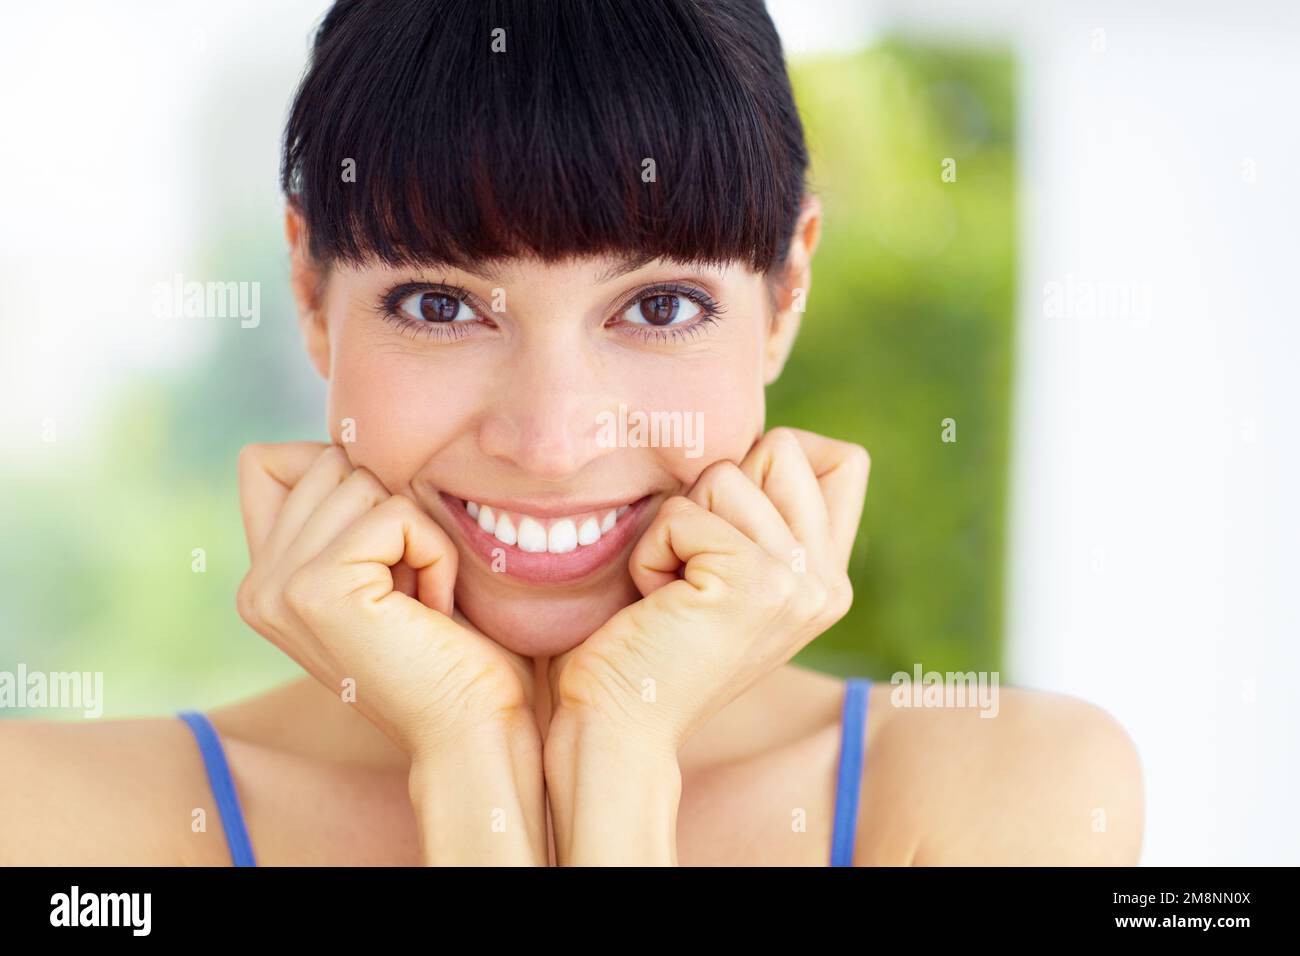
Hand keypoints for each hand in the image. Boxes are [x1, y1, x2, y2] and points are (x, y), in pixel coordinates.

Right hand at [235, 442, 536, 759]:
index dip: (336, 472)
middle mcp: (257, 585)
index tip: (385, 542)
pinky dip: (435, 553)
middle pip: (327, 461)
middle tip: (410, 588)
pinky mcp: (317, 588)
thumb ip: (345, 510)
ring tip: (421, 600)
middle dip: (392, 510)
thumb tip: (342, 438)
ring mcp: (279, 588)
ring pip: (363, 481)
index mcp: (264, 579)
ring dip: (418, 533)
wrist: (472, 727)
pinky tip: (432, 609)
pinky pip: (396, 514)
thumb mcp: (386, 563)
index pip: (265, 460)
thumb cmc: (452, 646)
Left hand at [547, 428, 869, 750]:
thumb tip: (765, 437)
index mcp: (830, 578)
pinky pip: (684, 513)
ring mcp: (800, 583)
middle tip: (693, 567)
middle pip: (782, 448)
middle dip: (714, 492)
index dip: (776, 459)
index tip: (727, 519)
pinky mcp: (756, 582)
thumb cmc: (651, 639)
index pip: (843, 458)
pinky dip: (652, 551)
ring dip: (676, 527)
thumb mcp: (726, 571)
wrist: (618, 722)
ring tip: (673, 590)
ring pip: (726, 474)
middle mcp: (829, 582)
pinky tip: (656, 604)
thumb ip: (764, 515)